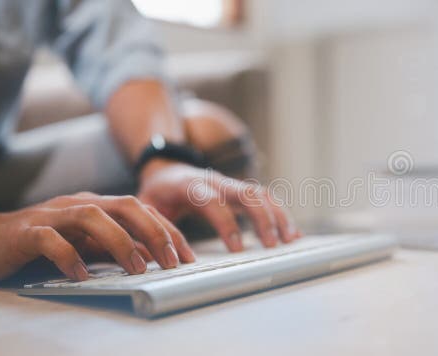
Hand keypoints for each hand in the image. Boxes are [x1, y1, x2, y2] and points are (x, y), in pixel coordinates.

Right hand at [0, 192, 195, 283]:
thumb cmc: (36, 244)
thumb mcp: (82, 244)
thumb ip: (112, 247)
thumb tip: (150, 258)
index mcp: (94, 206)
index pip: (141, 210)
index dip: (168, 231)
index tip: (188, 256)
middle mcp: (77, 204)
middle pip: (125, 206)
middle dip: (154, 232)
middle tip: (172, 262)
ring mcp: (51, 215)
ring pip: (91, 216)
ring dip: (119, 242)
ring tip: (138, 268)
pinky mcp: (25, 232)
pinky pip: (50, 239)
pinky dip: (69, 255)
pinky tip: (82, 274)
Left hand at [138, 161, 301, 251]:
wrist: (167, 166)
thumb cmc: (157, 192)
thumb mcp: (145, 207)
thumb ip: (152, 227)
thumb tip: (160, 256)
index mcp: (190, 184)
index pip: (213, 201)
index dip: (226, 223)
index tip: (238, 248)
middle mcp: (215, 180)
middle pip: (246, 193)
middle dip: (262, 218)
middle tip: (271, 245)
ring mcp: (231, 183)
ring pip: (260, 193)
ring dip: (278, 215)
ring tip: (290, 240)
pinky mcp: (240, 189)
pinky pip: (266, 197)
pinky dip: (280, 213)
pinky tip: (291, 233)